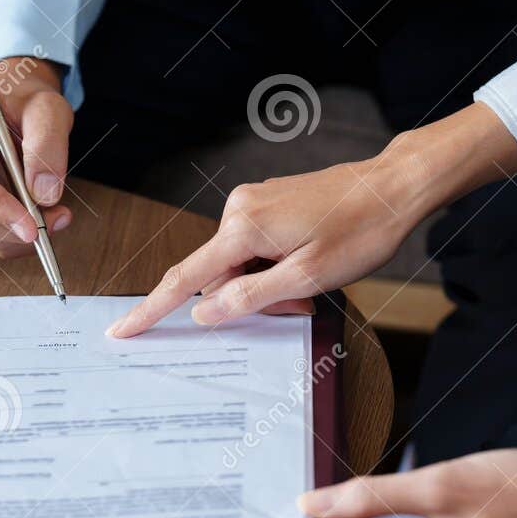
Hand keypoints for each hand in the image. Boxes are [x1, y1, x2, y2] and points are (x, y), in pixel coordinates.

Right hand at [0, 55, 73, 256]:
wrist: (14, 106)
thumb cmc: (26, 103)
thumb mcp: (47, 110)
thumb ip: (48, 145)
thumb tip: (45, 195)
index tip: (32, 225)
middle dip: (14, 228)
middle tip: (58, 220)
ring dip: (16, 237)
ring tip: (54, 218)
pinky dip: (12, 238)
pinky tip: (37, 221)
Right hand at [108, 103, 516, 337]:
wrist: (393, 187)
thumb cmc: (360, 231)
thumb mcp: (309, 276)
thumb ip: (251, 297)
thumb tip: (204, 313)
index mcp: (242, 228)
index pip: (185, 278)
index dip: (153, 309)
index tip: (123, 330)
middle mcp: (238, 209)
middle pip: (218, 274)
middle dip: (247, 297)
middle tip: (299, 300)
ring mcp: (253, 202)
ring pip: (239, 263)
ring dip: (265, 282)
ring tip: (311, 278)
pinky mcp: (268, 202)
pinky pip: (254, 245)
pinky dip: (273, 264)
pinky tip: (307, 259)